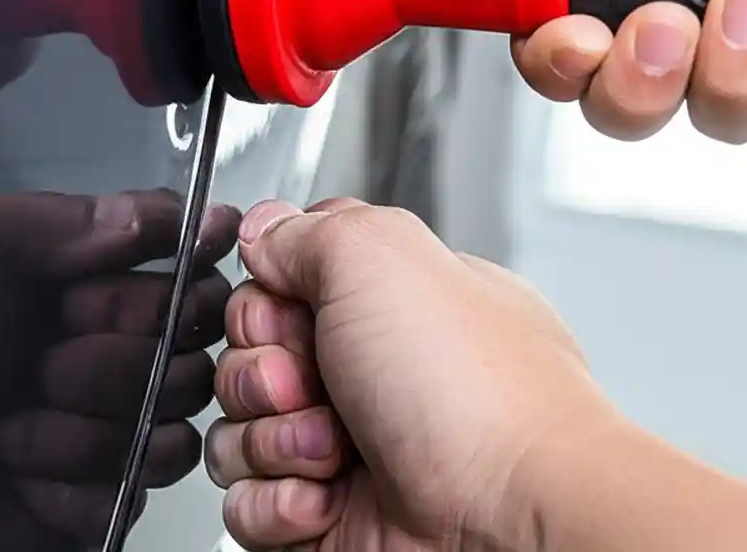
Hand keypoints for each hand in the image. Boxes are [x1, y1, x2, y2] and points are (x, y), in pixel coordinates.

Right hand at [205, 199, 616, 551]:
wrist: (509, 514)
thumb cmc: (473, 392)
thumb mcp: (380, 256)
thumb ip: (304, 230)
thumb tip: (260, 233)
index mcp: (384, 305)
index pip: (275, 289)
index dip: (266, 306)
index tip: (294, 316)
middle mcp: (365, 375)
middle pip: (246, 362)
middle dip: (264, 377)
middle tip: (316, 387)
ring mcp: (344, 450)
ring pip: (237, 435)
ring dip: (274, 443)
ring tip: (335, 451)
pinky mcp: (324, 516)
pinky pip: (247, 506)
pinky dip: (277, 505)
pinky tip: (327, 498)